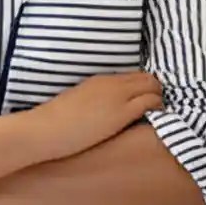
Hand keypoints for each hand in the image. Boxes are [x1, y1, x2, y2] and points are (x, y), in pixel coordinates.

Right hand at [27, 72, 163, 161]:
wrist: (47, 128)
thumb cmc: (56, 120)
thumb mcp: (78, 101)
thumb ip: (95, 99)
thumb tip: (105, 108)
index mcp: (99, 79)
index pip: (133, 75)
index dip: (143, 86)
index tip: (145, 98)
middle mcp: (111, 83)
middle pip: (147, 78)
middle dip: (155, 90)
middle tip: (154, 106)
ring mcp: (118, 96)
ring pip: (154, 87)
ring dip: (158, 98)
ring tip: (155, 114)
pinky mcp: (123, 113)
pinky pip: (152, 102)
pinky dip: (158, 107)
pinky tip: (154, 119)